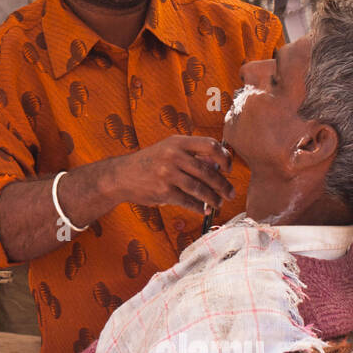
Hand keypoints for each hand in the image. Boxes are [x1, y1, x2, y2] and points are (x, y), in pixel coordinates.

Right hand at [114, 135, 234, 212]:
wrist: (121, 176)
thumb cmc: (149, 162)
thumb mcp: (167, 150)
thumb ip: (191, 154)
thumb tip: (218, 165)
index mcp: (177, 142)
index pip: (210, 145)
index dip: (224, 157)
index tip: (228, 168)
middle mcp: (173, 156)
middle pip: (208, 171)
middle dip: (223, 185)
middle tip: (231, 193)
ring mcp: (168, 174)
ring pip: (200, 188)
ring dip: (213, 199)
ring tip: (219, 204)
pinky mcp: (163, 191)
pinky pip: (188, 201)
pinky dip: (199, 208)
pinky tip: (204, 210)